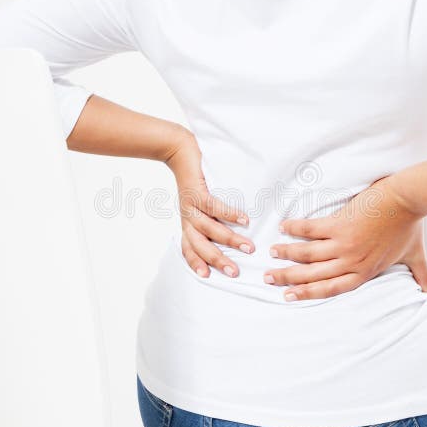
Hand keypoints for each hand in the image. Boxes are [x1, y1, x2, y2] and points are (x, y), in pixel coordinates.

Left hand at [165, 130, 253, 277]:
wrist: (178, 150)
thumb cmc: (195, 177)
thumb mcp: (200, 201)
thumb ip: (212, 216)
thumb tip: (237, 229)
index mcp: (188, 222)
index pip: (188, 248)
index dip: (196, 263)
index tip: (208, 277)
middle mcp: (187, 217)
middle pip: (199, 245)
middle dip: (216, 260)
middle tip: (235, 272)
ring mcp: (191, 204)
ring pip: (208, 228)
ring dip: (228, 240)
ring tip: (248, 247)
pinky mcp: (196, 190)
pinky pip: (213, 206)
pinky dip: (229, 214)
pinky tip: (244, 220)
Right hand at [264, 176, 426, 300]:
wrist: (407, 200)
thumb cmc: (410, 227)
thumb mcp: (415, 256)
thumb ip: (421, 275)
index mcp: (364, 271)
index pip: (330, 288)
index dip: (308, 293)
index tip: (290, 296)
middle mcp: (351, 261)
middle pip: (313, 275)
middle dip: (289, 278)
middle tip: (269, 279)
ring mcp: (343, 244)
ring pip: (308, 254)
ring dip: (287, 254)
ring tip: (270, 254)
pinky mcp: (339, 224)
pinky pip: (311, 229)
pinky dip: (295, 229)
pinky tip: (282, 227)